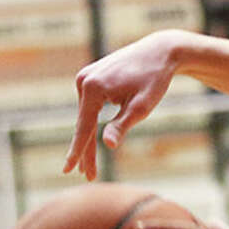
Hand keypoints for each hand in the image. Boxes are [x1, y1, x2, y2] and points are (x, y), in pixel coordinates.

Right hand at [67, 31, 183, 179]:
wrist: (160, 52)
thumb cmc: (154, 80)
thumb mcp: (142, 107)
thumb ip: (122, 125)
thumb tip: (107, 145)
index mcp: (92, 88)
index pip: (84, 127)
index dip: (78, 151)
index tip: (68, 169)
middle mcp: (83, 80)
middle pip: (83, 123)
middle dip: (86, 151)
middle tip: (88, 176)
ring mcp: (85, 77)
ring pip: (86, 116)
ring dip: (90, 138)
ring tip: (90, 165)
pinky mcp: (91, 77)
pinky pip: (91, 106)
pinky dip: (94, 122)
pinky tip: (95, 136)